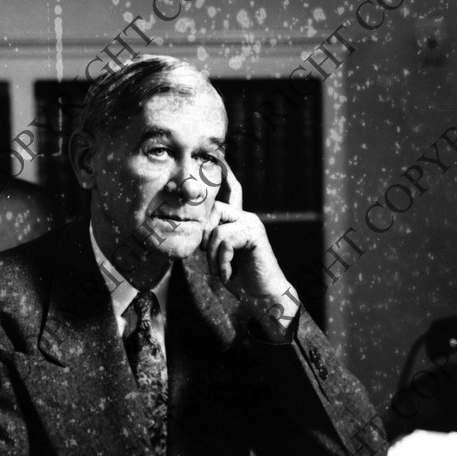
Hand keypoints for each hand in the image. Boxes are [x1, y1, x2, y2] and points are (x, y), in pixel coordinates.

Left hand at [201, 164, 299, 337]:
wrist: (263, 297)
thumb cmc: (241, 279)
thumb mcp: (219, 257)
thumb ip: (210, 241)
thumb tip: (193, 231)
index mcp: (237, 221)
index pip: (230, 192)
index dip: (225, 175)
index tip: (219, 157)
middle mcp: (245, 217)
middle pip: (213, 210)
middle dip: (204, 236)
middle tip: (208, 257)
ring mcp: (251, 223)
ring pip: (216, 229)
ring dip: (212, 256)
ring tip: (220, 271)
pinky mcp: (254, 234)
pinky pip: (224, 239)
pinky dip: (221, 261)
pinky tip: (228, 274)